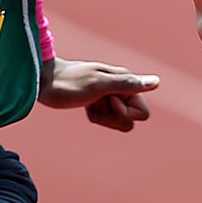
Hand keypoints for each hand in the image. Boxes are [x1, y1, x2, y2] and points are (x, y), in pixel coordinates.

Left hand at [38, 59, 159, 131]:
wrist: (44, 80)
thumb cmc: (69, 82)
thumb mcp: (99, 84)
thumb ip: (129, 84)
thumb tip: (157, 82)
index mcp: (126, 82)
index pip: (143, 114)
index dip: (125, 113)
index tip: (107, 99)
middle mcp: (122, 89)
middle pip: (130, 120)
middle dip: (112, 117)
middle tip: (96, 101)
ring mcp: (111, 96)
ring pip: (119, 122)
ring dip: (103, 117)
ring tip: (90, 103)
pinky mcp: (100, 103)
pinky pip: (106, 120)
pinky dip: (95, 116)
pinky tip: (85, 104)